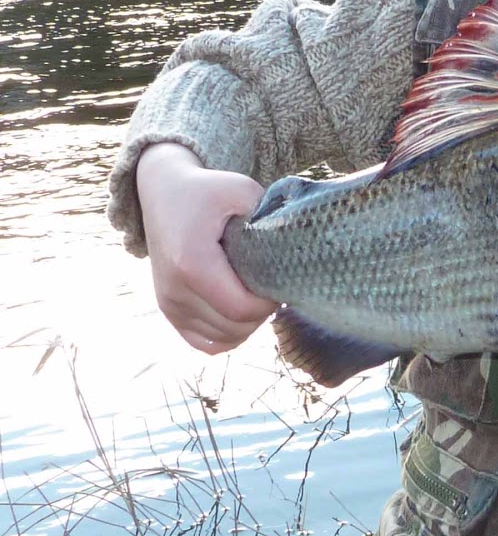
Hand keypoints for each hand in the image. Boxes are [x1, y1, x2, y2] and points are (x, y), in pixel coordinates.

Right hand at [135, 143, 276, 353]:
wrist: (163, 193)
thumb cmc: (207, 191)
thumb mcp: (241, 190)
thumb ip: (269, 218)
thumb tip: (295, 250)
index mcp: (191, 263)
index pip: (241, 309)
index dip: (269, 302)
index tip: (280, 280)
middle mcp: (174, 290)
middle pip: (235, 328)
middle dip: (263, 312)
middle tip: (272, 285)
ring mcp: (168, 304)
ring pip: (224, 339)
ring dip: (248, 323)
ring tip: (255, 293)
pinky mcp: (168, 311)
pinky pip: (205, 344)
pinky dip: (228, 335)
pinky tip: (239, 311)